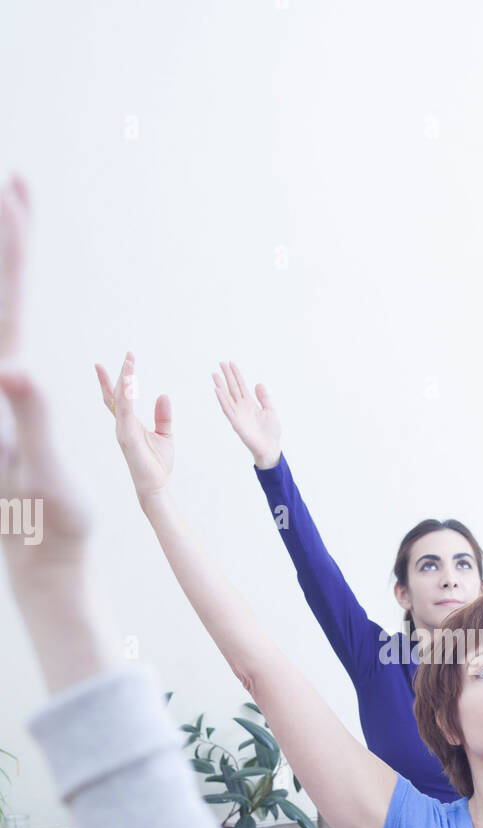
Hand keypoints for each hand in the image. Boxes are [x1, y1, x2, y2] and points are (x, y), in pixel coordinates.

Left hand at [0, 176, 91, 585]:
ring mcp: (4, 393)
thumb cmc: (44, 519)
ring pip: (3, 314)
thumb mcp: (39, 472)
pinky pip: (10, 343)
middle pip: (2, 299)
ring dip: (10, 266)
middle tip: (14, 183)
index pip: (7, 303)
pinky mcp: (11, 408)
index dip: (12, 248)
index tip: (15, 194)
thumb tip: (15, 369)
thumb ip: (28, 418)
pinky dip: (14, 305)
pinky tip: (16, 294)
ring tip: (13, 215)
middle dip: (8, 241)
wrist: (39, 554)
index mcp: (3, 386)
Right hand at [95, 352, 173, 502]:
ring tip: (130, 362)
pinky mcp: (127, 437)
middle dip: (119, 373)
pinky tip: (130, 383)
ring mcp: (122, 430)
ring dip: (124, 380)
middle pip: (115, 394)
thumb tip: (163, 394)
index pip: (118, 398)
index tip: (123, 361)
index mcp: (129, 424)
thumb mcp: (165, 434)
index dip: (117, 379)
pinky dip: (126, 397)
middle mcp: (122, 425)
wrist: (156, 486)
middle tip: (128, 355)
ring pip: (119, 399)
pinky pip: (125, 412)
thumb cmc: (158, 464)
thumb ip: (163, 415)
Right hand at [212, 361, 280, 468]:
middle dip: (227, 376)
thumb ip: (264, 397)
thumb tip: (258, 383)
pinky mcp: (236, 423)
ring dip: (220, 385)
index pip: (241, 385)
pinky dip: (222, 400)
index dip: (236, 374)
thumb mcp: (270, 410)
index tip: (231, 363)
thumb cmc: (271, 432)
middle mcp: (241, 407)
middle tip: (221, 363)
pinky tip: (217, 390)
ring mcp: (238, 414)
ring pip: (227, 397)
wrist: (270, 448)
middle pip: (232, 388)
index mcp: (249, 403)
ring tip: (215, 374)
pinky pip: (227, 409)